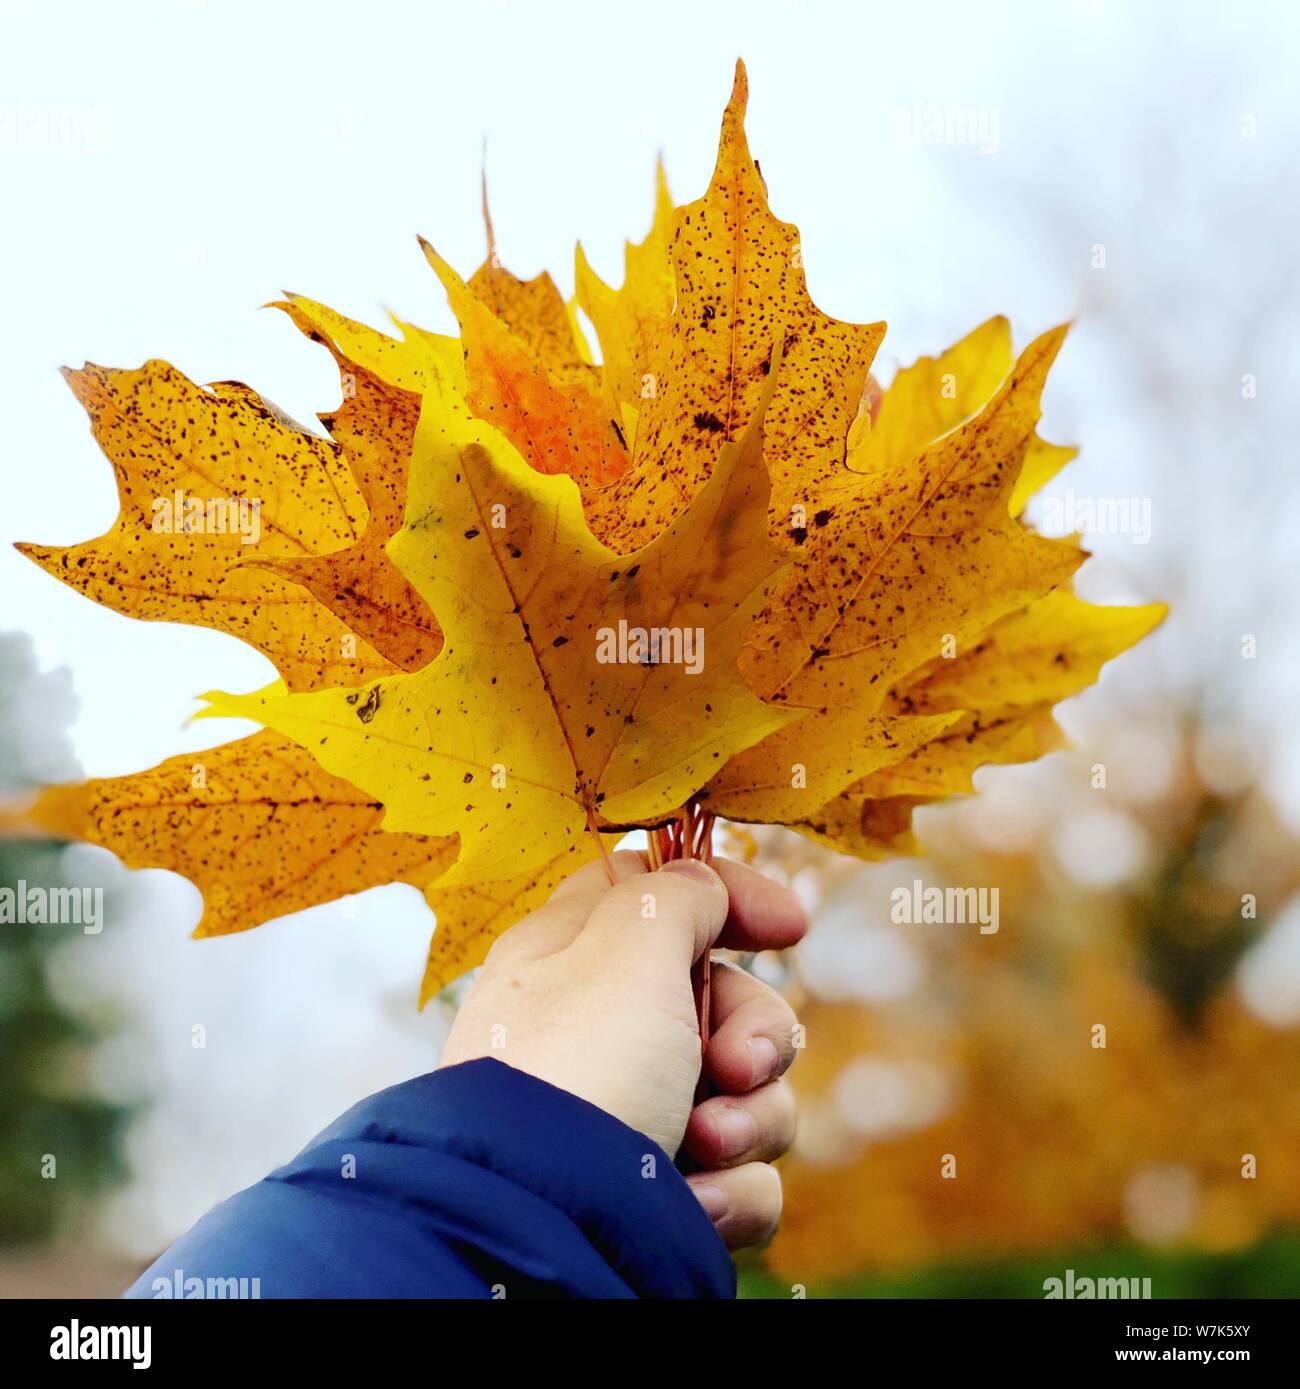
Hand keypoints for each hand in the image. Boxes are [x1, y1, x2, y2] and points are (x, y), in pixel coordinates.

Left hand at [439, 851, 806, 1249]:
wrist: (542, 1226)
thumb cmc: (580, 1070)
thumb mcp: (627, 951)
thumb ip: (673, 898)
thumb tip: (696, 882)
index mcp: (574, 956)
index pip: (655, 894)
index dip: (728, 900)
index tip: (787, 927)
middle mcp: (602, 1031)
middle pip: (723, 1002)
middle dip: (755, 1033)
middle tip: (737, 1065)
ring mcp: (632, 1113)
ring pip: (744, 1093)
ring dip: (747, 1119)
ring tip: (705, 1143)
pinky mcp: (660, 1192)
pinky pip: (738, 1176)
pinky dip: (729, 1190)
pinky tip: (695, 1200)